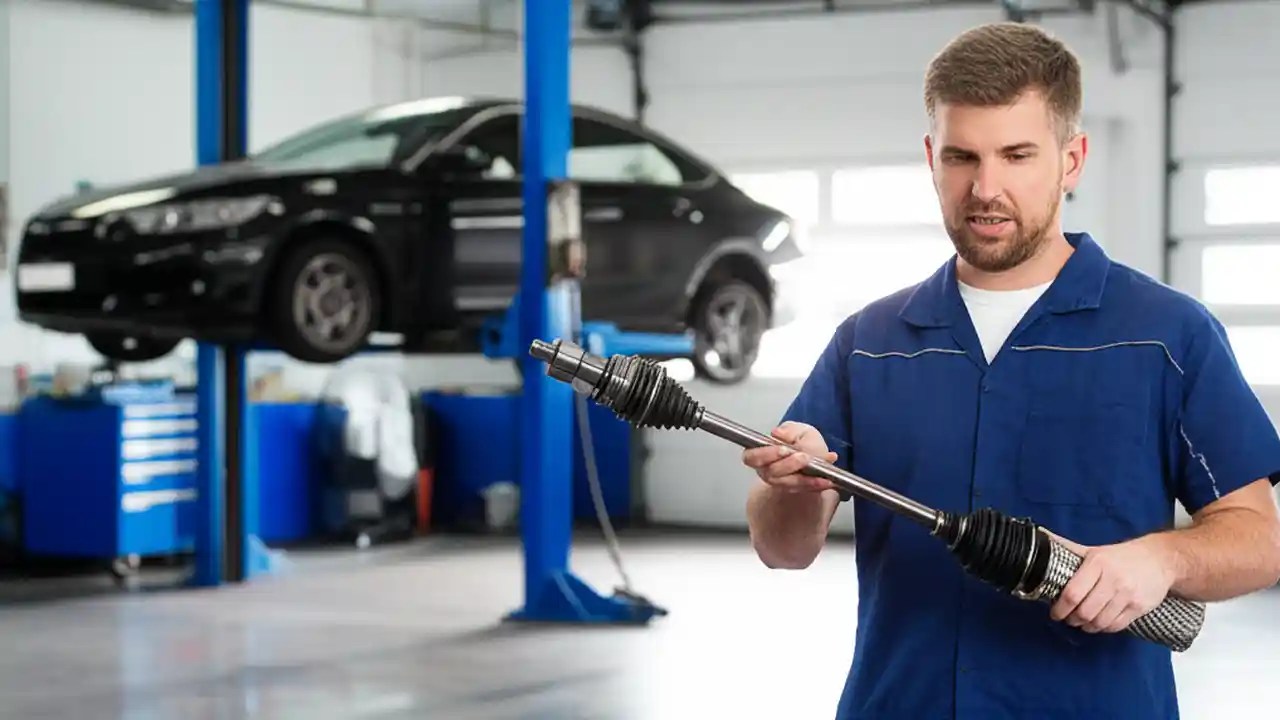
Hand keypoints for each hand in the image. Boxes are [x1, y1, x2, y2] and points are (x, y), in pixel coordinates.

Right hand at [741, 422, 837, 493]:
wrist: (814, 456)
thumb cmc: (802, 441)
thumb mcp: (798, 430)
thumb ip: (789, 430)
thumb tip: (777, 433)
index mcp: (761, 452)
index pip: (752, 456)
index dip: (766, 454)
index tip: (784, 449)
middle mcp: (766, 470)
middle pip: (771, 472)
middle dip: (788, 464)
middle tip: (804, 456)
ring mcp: (779, 482)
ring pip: (788, 484)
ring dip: (804, 477)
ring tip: (820, 469)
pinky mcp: (793, 490)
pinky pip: (803, 490)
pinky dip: (815, 484)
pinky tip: (826, 480)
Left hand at [1049, 535, 1176, 633]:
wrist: (1160, 559)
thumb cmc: (1123, 557)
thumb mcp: (1095, 551)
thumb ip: (1069, 549)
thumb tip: (1043, 539)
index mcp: (1098, 563)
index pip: (1073, 593)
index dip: (1060, 608)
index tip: (1055, 612)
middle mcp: (1113, 579)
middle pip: (1085, 611)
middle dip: (1072, 619)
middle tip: (1068, 619)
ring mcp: (1128, 595)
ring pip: (1100, 621)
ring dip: (1087, 626)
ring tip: (1082, 622)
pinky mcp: (1139, 607)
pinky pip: (1116, 626)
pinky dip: (1104, 628)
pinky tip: (1099, 623)